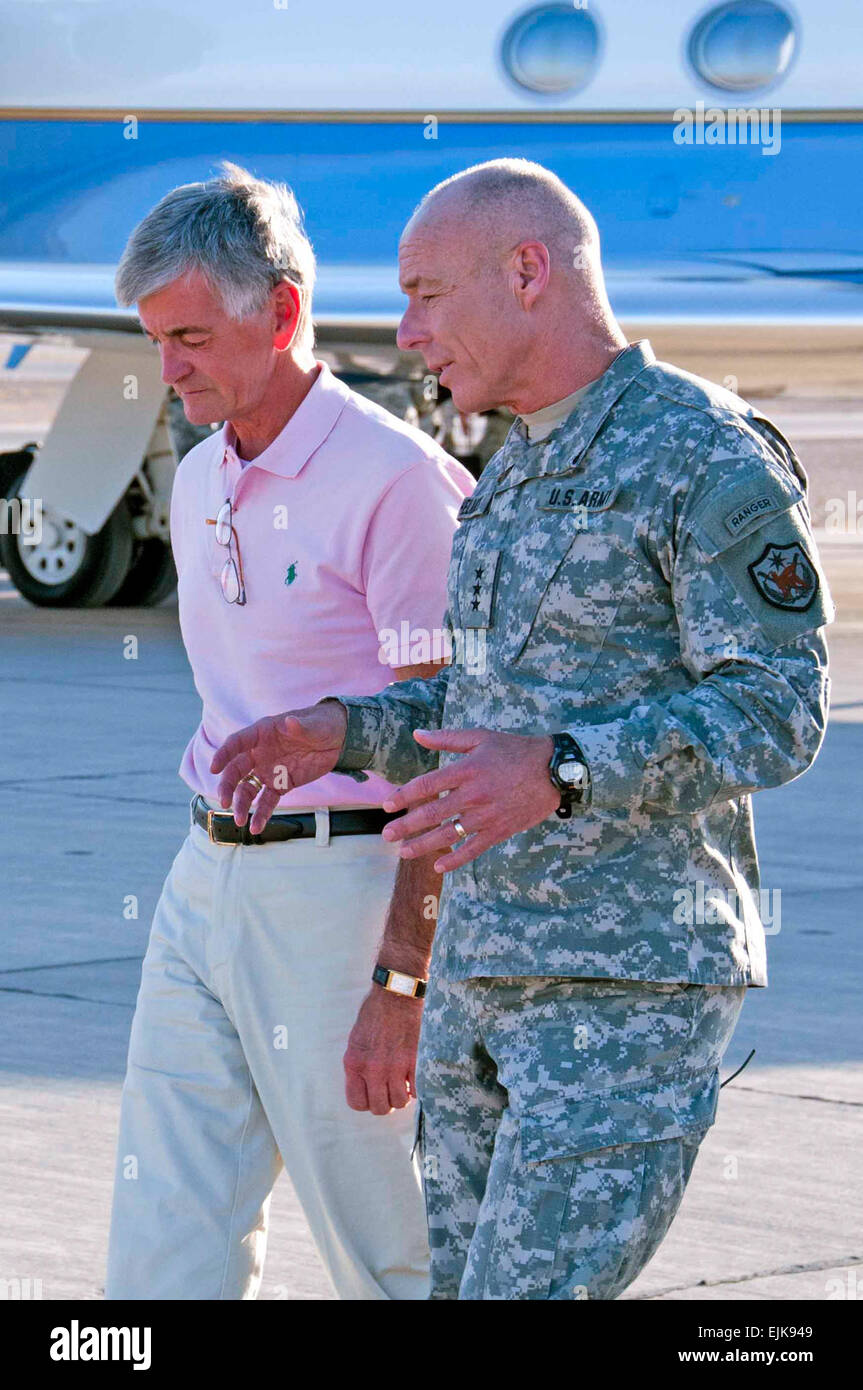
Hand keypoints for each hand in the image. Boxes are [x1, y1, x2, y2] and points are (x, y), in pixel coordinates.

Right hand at [209, 701, 347, 833]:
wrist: (338, 739)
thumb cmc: (322, 724)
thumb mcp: (315, 724)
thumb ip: (301, 726)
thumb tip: (289, 722)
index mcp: (262, 733)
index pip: (237, 743)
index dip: (224, 754)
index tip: (214, 768)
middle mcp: (260, 752)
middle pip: (236, 770)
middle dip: (227, 786)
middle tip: (225, 802)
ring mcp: (268, 770)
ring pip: (247, 789)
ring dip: (241, 804)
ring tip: (240, 821)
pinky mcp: (281, 785)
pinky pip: (267, 801)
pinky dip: (261, 814)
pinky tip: (256, 828)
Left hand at [343, 986, 422, 1114]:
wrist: (397, 993)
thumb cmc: (376, 1012)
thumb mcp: (356, 1039)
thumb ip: (359, 1064)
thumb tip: (366, 1086)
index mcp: (354, 1063)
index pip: (357, 1103)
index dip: (367, 1102)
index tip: (374, 1093)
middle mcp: (373, 1068)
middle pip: (380, 1108)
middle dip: (386, 1102)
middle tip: (392, 1089)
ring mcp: (395, 1066)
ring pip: (400, 1102)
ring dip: (403, 1095)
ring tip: (404, 1081)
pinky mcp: (415, 1061)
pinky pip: (417, 1089)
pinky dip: (418, 1086)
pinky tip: (415, 1074)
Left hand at [381, 727, 559, 871]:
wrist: (554, 770)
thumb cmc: (515, 750)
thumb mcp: (481, 737)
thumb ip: (447, 738)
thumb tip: (418, 734)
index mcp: (467, 769)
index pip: (426, 785)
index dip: (404, 796)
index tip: (387, 805)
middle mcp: (474, 794)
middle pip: (432, 813)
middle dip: (406, 826)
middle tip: (386, 835)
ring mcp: (487, 816)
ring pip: (449, 835)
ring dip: (423, 845)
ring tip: (403, 853)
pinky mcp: (500, 830)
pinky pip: (474, 849)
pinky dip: (456, 860)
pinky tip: (439, 867)